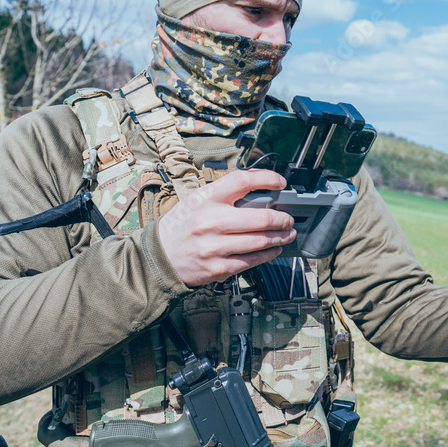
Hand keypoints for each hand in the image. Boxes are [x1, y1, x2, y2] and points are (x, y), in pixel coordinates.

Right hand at [158, 170, 295, 286]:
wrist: (159, 257)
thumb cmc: (182, 226)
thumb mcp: (197, 201)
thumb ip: (224, 193)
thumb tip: (259, 183)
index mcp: (205, 199)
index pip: (242, 180)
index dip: (267, 179)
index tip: (280, 182)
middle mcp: (211, 221)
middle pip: (261, 217)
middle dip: (282, 218)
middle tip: (288, 218)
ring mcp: (215, 246)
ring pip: (261, 241)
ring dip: (280, 237)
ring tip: (287, 233)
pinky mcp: (219, 267)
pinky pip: (252, 260)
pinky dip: (268, 254)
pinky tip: (274, 249)